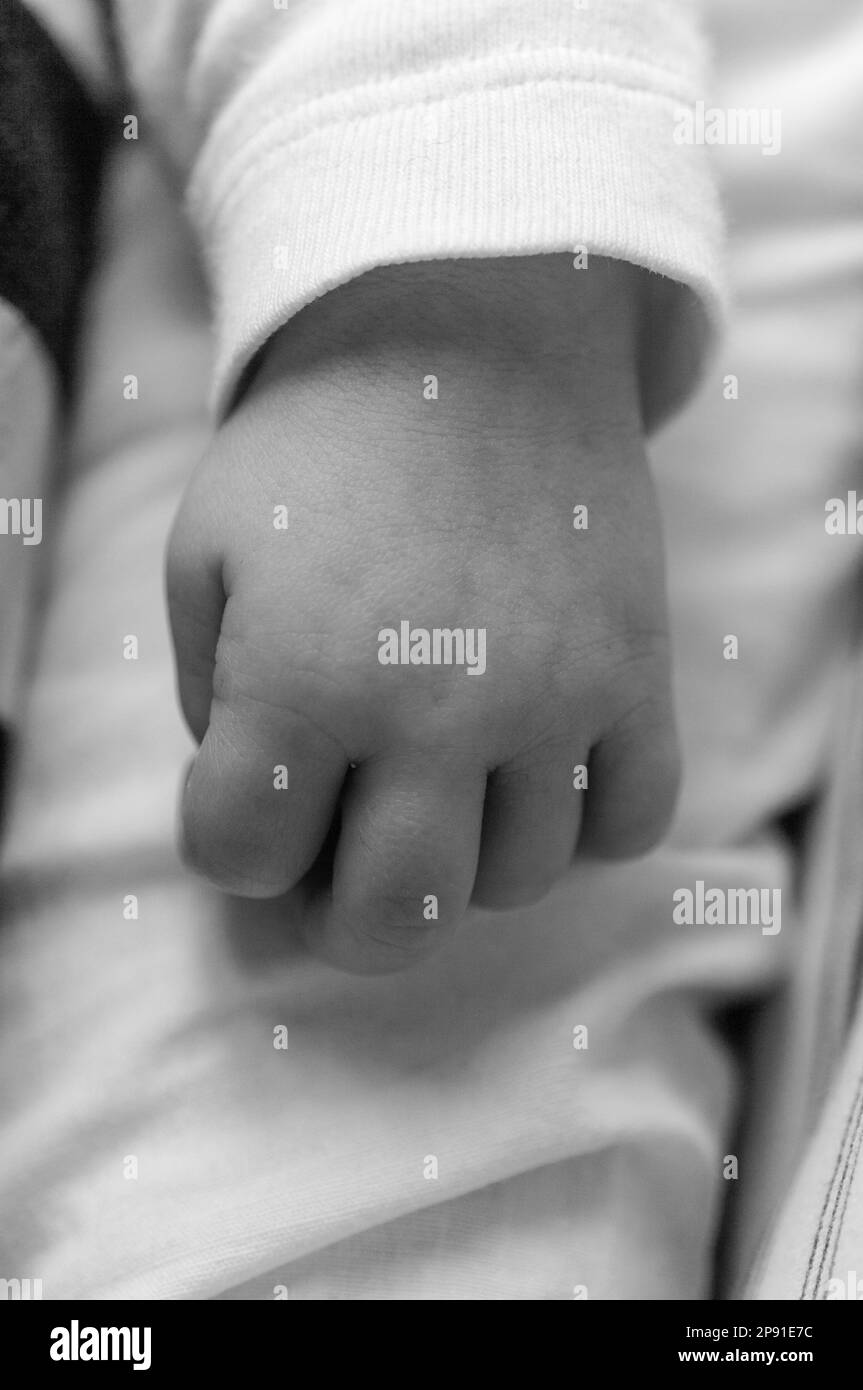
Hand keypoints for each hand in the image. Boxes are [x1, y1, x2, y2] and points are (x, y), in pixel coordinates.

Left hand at [167, 255, 679, 971]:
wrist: (471, 336)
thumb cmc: (320, 447)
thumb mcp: (207, 551)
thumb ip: (208, 700)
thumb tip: (263, 804)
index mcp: (302, 676)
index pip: (242, 854)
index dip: (229, 845)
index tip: (246, 804)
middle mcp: (434, 708)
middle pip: (391, 918)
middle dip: (342, 925)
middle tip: (335, 881)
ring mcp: (552, 699)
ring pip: (514, 883)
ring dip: (462, 863)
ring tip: (437, 796)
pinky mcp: (637, 674)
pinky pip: (631, 823)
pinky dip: (584, 830)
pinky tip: (538, 779)